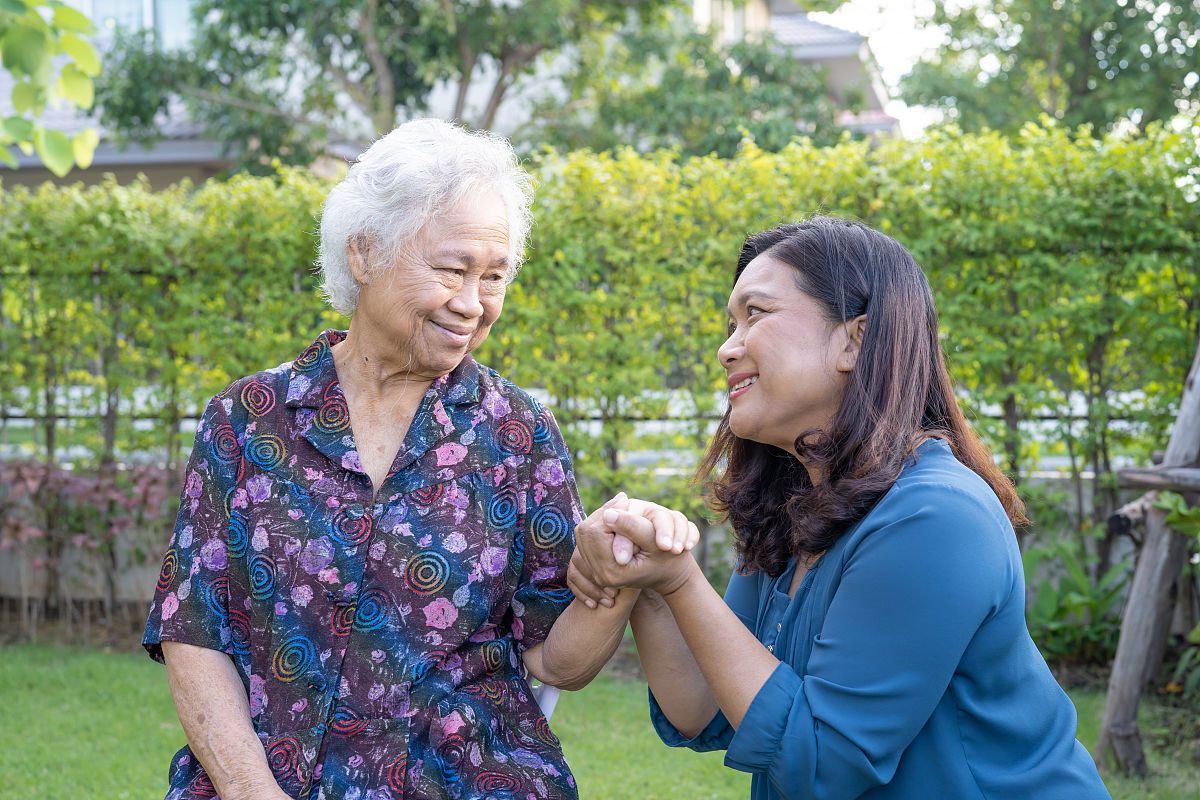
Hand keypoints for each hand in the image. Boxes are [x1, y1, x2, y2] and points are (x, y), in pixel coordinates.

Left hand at [567, 495, 701, 607]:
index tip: (625, 498)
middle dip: (603, 513)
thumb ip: (632, 527)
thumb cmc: (667, 558)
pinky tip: (615, 519)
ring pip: (584, 533)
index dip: (609, 511)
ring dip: (600, 517)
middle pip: (586, 532)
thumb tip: (608, 514)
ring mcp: (596, 571)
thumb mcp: (653, 539)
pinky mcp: (596, 565)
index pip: (596, 532)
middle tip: (622, 500)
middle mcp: (600, 575)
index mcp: (613, 571)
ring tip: (620, 508)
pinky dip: (600, 524)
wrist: (669, 575)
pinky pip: (587, 538)